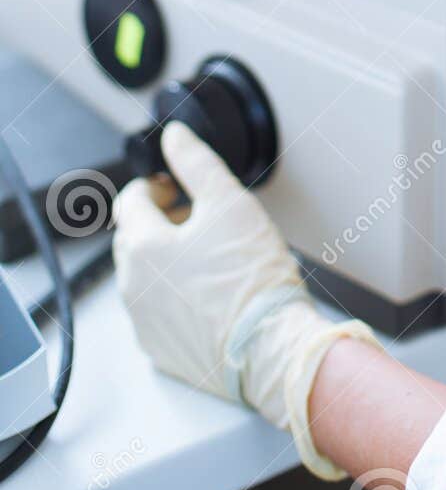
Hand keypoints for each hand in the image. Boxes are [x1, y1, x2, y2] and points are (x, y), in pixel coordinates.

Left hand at [113, 121, 379, 476]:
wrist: (271, 348)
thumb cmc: (253, 279)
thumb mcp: (229, 201)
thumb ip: (196, 162)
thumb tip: (175, 137)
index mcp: (141, 246)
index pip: (130, 201)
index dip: (156, 185)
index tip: (178, 187)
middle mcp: (132, 287)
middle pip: (136, 239)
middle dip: (163, 223)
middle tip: (202, 220)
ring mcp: (145, 323)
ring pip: (147, 277)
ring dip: (169, 261)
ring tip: (213, 257)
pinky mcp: (162, 351)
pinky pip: (161, 313)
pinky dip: (179, 299)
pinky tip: (213, 294)